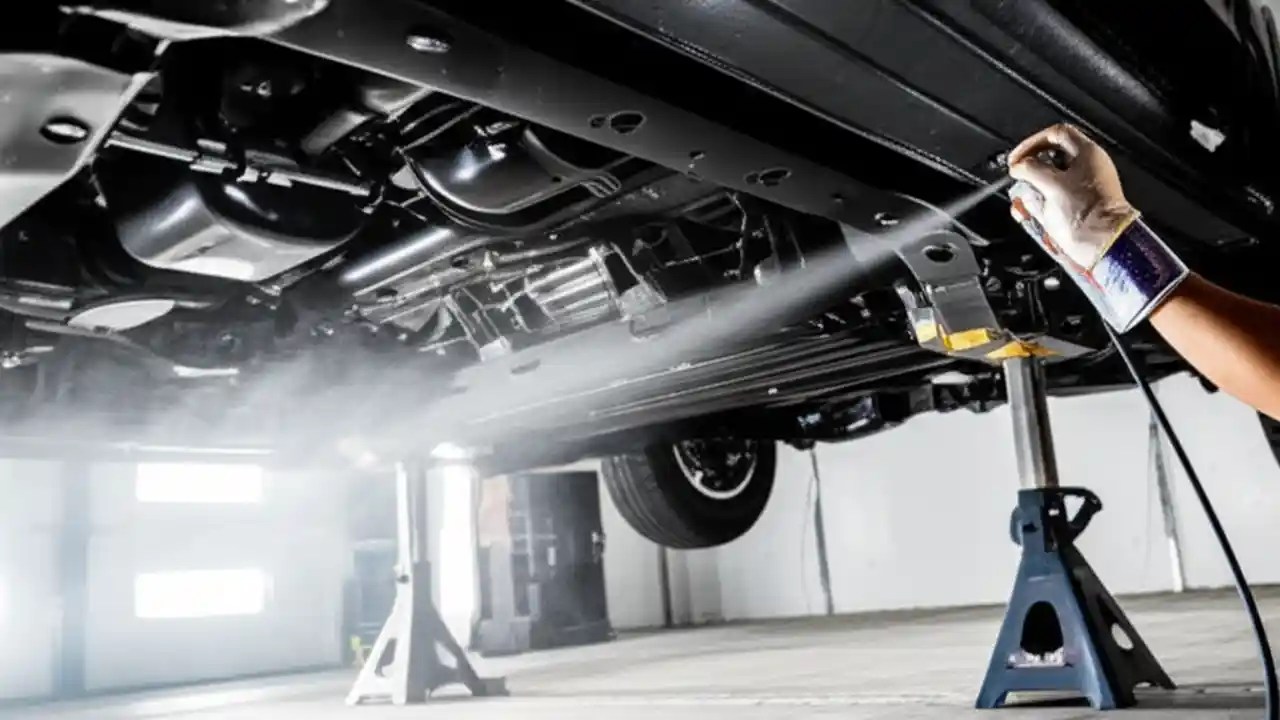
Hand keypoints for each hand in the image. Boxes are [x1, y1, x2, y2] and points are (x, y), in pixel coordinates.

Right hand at [1007, 124, 1137, 269]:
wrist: (1103, 243)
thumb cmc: (1084, 212)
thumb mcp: (1052, 185)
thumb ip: (1031, 170)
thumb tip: (1018, 166)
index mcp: (1087, 154)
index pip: (1057, 135)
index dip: (1032, 143)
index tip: (1017, 158)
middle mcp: (1086, 167)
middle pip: (1052, 156)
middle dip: (1031, 165)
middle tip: (1017, 173)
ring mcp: (1081, 187)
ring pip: (1050, 177)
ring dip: (1032, 184)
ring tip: (1022, 194)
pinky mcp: (1075, 206)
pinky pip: (1051, 197)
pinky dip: (1037, 201)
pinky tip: (1026, 209)